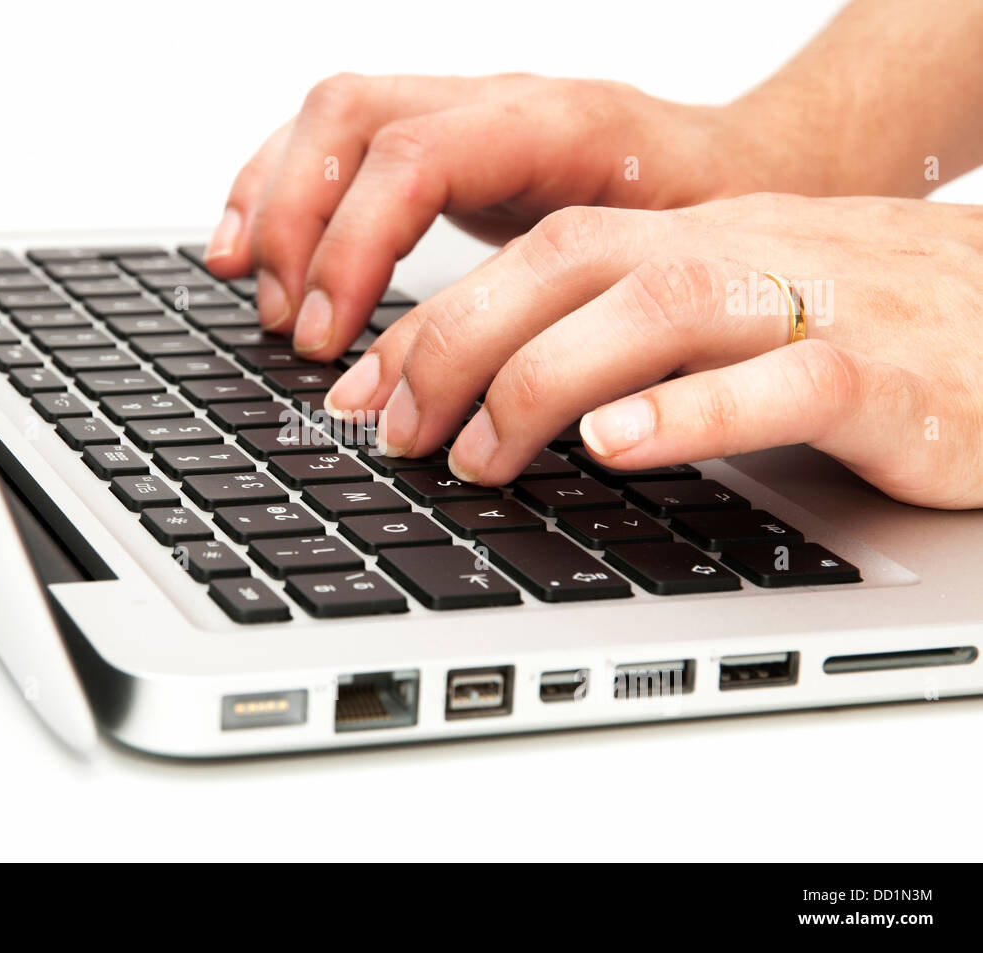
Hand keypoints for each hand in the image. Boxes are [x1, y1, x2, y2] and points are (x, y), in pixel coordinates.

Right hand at [201, 73, 801, 355]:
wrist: (750, 170)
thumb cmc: (719, 223)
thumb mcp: (674, 277)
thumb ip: (590, 325)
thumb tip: (509, 411)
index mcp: (559, 127)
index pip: (417, 158)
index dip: (355, 247)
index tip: (330, 339)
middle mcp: (501, 102)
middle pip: (354, 117)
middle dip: (299, 225)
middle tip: (295, 327)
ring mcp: (468, 113)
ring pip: (335, 116)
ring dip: (275, 201)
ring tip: (256, 288)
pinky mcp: (445, 141)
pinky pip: (341, 139)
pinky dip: (284, 189)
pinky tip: (260, 246)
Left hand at [324, 193, 982, 508]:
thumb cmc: (867, 324)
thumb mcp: (728, 316)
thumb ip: (624, 340)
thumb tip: (493, 394)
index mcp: (691, 240)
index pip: (536, 256)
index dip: (437, 319)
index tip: (361, 391)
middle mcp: (738, 253)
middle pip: (569, 262)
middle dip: (457, 343)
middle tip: (393, 432)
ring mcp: (816, 305)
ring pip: (661, 306)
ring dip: (543, 380)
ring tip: (474, 455)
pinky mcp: (889, 376)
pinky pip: (786, 381)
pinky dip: (692, 411)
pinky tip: (615, 447)